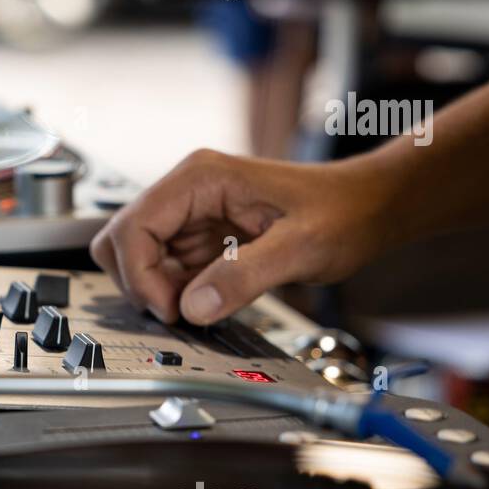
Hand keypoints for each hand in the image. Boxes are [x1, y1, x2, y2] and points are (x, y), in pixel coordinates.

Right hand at [90, 149, 391, 324]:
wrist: (368, 208)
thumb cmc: (343, 212)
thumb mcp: (301, 248)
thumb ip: (244, 277)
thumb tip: (193, 308)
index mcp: (201, 178)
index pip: (133, 226)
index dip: (141, 275)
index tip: (172, 309)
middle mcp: (186, 191)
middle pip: (120, 239)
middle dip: (139, 281)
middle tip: (178, 310)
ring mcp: (190, 214)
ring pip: (136, 257)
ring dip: (157, 288)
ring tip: (200, 304)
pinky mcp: (199, 237)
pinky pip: (165, 268)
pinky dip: (175, 291)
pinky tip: (210, 298)